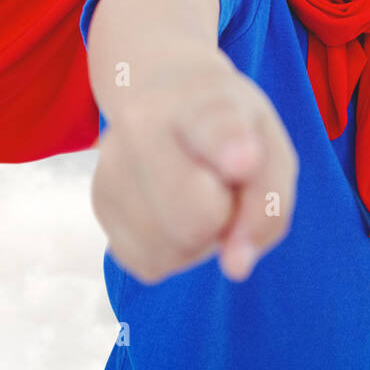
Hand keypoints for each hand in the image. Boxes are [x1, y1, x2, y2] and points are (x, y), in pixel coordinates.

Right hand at [91, 55, 298, 284]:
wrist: (165, 103)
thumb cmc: (229, 132)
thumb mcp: (270, 149)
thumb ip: (268, 204)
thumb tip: (236, 267)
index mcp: (197, 102)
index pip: (214, 127)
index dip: (228, 147)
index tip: (244, 160)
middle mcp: (141, 126)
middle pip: (195, 215)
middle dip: (224, 217)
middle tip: (221, 185)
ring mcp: (111, 166)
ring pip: (173, 248)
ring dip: (199, 237)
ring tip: (195, 192)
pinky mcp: (99, 208)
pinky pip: (152, 264)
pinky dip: (174, 251)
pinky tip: (171, 212)